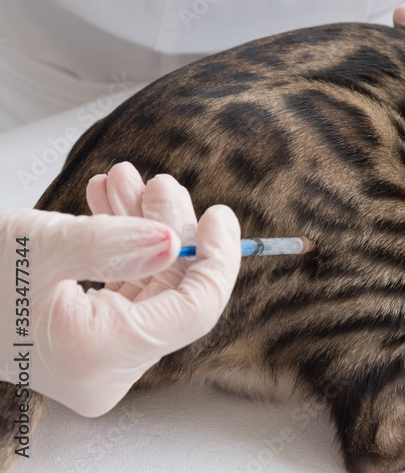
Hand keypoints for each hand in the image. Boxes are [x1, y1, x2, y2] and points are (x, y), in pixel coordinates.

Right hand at [0, 162, 239, 416]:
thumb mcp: (39, 244)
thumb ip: (113, 242)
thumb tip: (174, 240)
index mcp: (101, 357)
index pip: (195, 310)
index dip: (216, 259)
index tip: (221, 214)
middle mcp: (104, 370)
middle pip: (171, 292)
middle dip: (170, 229)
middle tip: (159, 181)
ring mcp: (94, 358)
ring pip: (147, 284)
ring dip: (142, 227)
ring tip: (126, 178)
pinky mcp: (82, 341)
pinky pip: (121, 288)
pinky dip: (119, 245)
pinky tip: (106, 200)